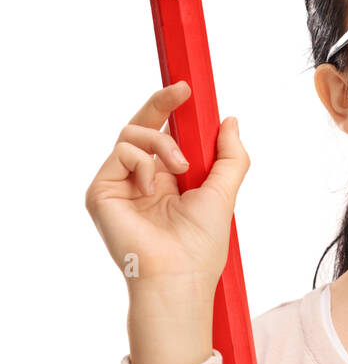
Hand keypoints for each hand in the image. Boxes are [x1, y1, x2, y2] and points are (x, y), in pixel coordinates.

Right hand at [84, 79, 249, 293]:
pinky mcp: (101, 191)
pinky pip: (121, 152)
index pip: (165, 135)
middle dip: (161, 103)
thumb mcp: (224, 191)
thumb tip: (229, 120)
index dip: (172, 111)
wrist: (179, 273)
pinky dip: (143, 162)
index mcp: (167, 181)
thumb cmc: (202, 244)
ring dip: (163, 143)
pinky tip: (154, 187)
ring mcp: (119, 185)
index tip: (189, 90)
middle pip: (141, 126)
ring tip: (182, 168)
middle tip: (182, 90)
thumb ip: (230, 155)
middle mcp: (141, 180)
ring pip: (132, 134)